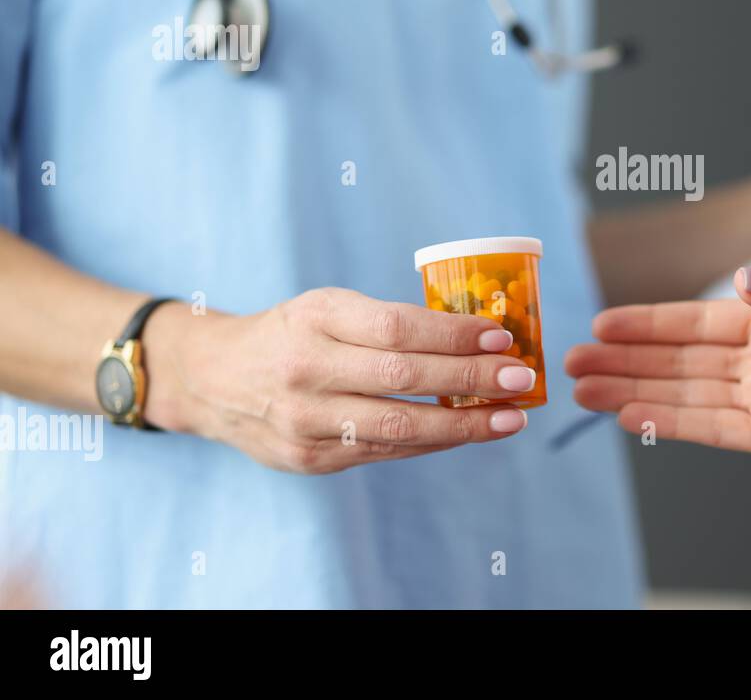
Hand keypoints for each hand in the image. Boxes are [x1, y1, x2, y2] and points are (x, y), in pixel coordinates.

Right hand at [143, 288, 536, 473]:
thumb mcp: (329, 307)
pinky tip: (469, 432)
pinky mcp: (308, 459)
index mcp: (314, 317)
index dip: (452, 335)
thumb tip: (477, 336)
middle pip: (402, 377)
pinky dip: (434, 442)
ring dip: (464, 424)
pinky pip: (385, 452)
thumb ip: (388, 321)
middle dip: (471, 379)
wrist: (213, 379)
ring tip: (511, 417)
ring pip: (399, 427)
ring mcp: (304, 420)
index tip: (499, 337)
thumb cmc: (293, 333)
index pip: (395, 327)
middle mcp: (305, 369)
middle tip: (520, 377)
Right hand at [566, 265, 750, 483]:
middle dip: (626, 359)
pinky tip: (632, 416)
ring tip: (584, 391)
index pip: (698, 318)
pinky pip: (713, 428)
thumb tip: (746, 278)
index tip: (603, 324)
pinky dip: (671, 423)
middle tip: (571, 362)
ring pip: (686, 393)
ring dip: (634, 391)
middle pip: (680, 357)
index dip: (649, 322)